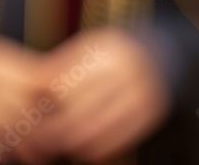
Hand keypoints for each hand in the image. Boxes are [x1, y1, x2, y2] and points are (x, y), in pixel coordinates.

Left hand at [28, 28, 171, 161]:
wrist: (165, 55)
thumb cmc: (116, 55)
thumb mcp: (91, 48)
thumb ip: (63, 65)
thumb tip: (34, 89)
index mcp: (108, 50)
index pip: (66, 85)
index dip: (45, 103)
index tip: (33, 114)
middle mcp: (129, 69)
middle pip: (80, 109)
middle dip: (55, 129)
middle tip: (40, 139)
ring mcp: (144, 91)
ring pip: (98, 128)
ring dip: (73, 143)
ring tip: (59, 146)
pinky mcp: (153, 112)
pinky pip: (118, 139)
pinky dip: (97, 149)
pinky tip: (84, 149)